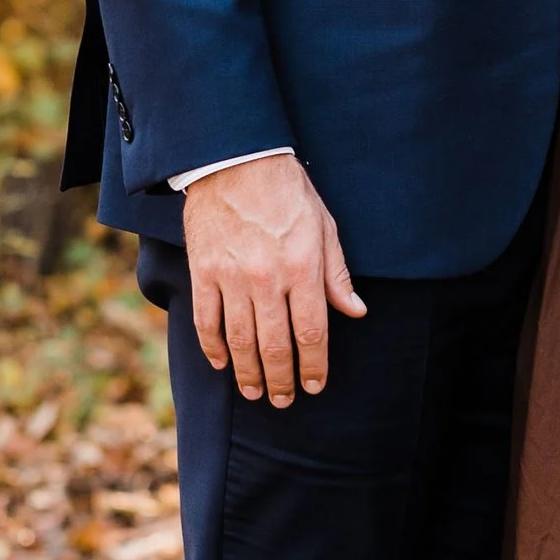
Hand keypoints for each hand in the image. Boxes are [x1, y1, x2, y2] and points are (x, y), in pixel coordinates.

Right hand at [181, 153, 365, 407]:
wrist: (235, 159)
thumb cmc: (287, 191)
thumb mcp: (324, 226)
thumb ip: (336, 273)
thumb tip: (355, 311)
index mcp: (302, 268)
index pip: (312, 333)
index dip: (314, 366)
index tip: (315, 385)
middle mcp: (267, 278)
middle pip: (275, 345)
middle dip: (281, 380)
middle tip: (284, 400)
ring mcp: (231, 277)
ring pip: (240, 340)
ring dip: (248, 373)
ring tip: (255, 392)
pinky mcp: (204, 271)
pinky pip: (207, 320)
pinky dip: (213, 346)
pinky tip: (222, 363)